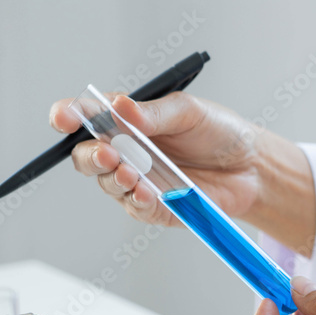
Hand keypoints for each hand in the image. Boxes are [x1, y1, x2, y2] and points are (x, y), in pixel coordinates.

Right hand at [49, 92, 315, 254]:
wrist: (251, 167)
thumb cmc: (218, 132)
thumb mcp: (188, 112)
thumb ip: (153, 113)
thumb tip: (120, 107)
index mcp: (127, 121)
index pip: (86, 116)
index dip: (68, 115)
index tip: (64, 117)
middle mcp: (125, 151)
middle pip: (86, 155)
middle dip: (90, 155)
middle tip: (107, 154)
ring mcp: (137, 181)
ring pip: (107, 183)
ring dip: (115, 178)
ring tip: (134, 173)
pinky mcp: (153, 207)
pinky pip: (134, 206)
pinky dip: (137, 199)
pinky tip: (147, 192)